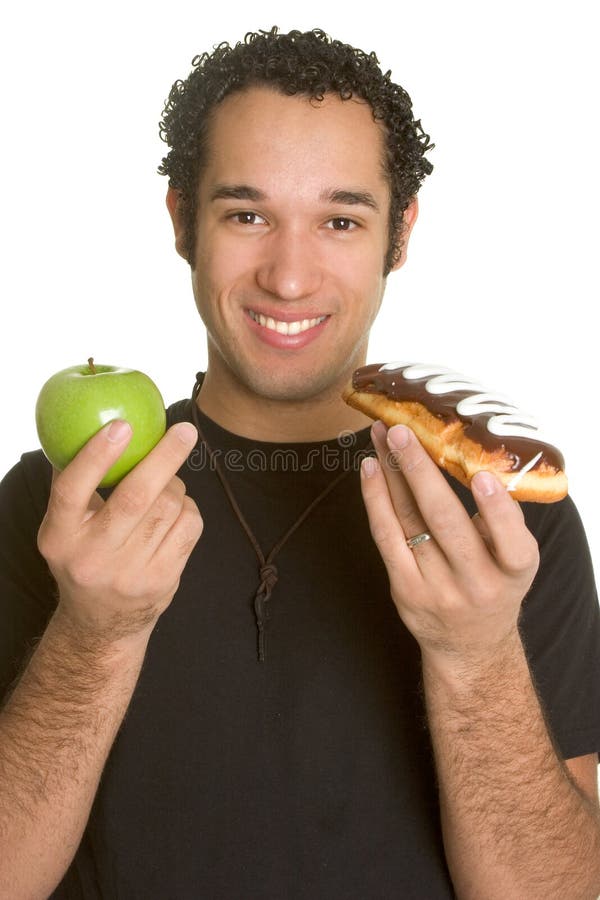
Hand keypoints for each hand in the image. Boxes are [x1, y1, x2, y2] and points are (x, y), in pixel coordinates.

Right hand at [37, 419, 202, 644]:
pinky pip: (189, 527)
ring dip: (175, 486)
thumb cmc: (84, 556)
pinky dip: (189, 509)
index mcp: (59, 537)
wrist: (101, 623)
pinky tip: (176, 511)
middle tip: (185, 431)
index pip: (72, 490)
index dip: (97, 455)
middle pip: (136, 497)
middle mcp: (92, 557)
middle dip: (164, 458)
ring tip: (166, 485)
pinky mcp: (162, 581)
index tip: (122, 425)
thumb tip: (93, 426)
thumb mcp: (63, 528)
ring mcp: (129, 573)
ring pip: (169, 508)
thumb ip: (74, 486)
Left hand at [360, 421, 539, 667]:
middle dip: (419, 471)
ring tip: (380, 436)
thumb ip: (501, 520)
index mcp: (514, 570)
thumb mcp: (514, 559)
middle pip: (444, 521)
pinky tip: (371, 469)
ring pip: (409, 520)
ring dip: (392, 473)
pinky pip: (386, 537)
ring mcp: (437, 589)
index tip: (482, 475)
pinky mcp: (405, 590)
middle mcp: (477, 583)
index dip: (496, 509)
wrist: (470, 645)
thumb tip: (471, 457)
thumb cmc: (494, 583)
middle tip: (401, 431)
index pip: (511, 541)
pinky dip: (376, 499)